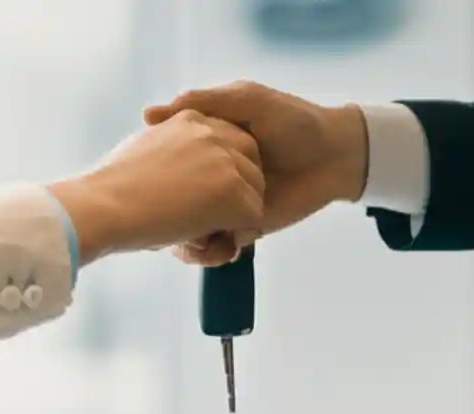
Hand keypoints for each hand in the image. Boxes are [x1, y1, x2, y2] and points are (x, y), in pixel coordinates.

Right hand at [49, 109, 264, 264]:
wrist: (100, 207)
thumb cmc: (109, 185)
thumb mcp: (142, 147)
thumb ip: (164, 135)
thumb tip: (154, 117)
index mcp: (189, 120)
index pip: (225, 150)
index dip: (217, 184)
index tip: (188, 211)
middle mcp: (211, 135)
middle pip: (246, 173)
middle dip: (227, 205)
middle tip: (193, 231)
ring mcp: (225, 162)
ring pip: (253, 198)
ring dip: (231, 224)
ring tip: (193, 241)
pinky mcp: (233, 192)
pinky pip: (252, 220)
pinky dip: (234, 238)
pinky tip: (200, 244)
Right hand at [145, 81, 368, 265]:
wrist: (335, 156)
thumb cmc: (293, 121)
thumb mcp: (244, 100)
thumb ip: (202, 102)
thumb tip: (149, 115)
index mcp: (205, 143)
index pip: (164, 166)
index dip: (149, 179)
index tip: (138, 187)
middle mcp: (211, 175)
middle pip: (170, 204)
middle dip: (163, 217)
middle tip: (158, 221)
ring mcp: (226, 203)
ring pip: (189, 230)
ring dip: (186, 242)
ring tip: (190, 243)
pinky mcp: (246, 226)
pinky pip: (218, 246)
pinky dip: (211, 253)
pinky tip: (216, 249)